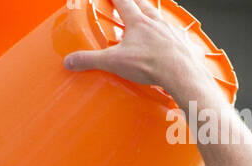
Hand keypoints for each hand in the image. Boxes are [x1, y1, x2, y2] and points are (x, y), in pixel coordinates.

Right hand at [64, 0, 206, 99]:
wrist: (180, 71)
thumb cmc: (151, 64)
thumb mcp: (114, 63)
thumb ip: (91, 61)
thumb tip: (71, 61)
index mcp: (137, 22)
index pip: (123, 1)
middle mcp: (154, 21)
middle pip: (142, 3)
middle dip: (133, 0)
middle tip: (128, 1)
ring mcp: (168, 29)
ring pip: (157, 15)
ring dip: (150, 14)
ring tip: (146, 17)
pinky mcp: (179, 41)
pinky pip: (171, 31)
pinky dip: (165, 31)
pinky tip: (165, 38)